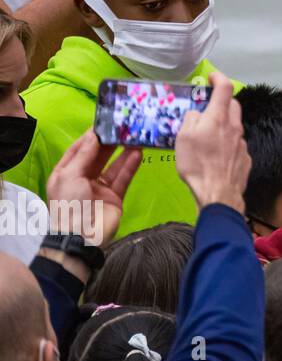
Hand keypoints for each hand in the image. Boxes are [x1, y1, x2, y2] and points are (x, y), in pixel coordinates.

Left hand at [45, 130, 141, 245]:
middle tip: (122, 128)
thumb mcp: (70, 176)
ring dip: (123, 152)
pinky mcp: (114, 197)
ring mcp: (99, 188)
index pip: (78, 150)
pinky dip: (130, 166)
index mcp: (66, 174)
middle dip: (109, 142)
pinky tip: (137, 154)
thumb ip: (84, 155)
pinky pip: (123, 178)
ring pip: (113, 166)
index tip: (103, 123)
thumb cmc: (69, 204)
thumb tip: (94, 136)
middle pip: (97, 156)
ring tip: (135, 137)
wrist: (81, 237)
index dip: (90, 137)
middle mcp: (82, 179)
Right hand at [175, 72, 249, 213]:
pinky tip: (217, 154)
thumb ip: (190, 120)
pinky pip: (236, 143)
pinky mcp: (245, 157)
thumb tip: (196, 114)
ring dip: (224, 124)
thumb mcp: (183, 138)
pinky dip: (228, 142)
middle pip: (233, 105)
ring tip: (208, 135)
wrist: (218, 193)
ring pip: (235, 125)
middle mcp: (234, 127)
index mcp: (218, 118)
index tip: (212, 77)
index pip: (225, 88)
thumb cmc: (197, 165)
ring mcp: (242, 142)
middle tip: (208, 106)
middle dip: (222, 101)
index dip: (218, 77)